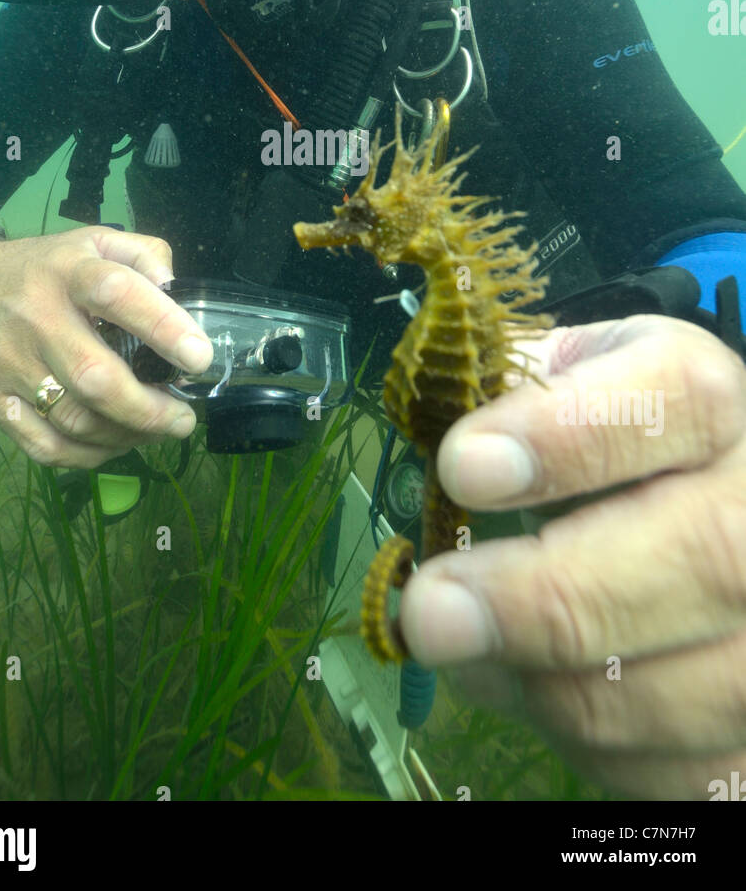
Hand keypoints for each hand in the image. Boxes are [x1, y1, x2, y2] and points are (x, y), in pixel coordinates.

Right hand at [0, 225, 212, 468]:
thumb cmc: (46, 267)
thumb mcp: (95, 240)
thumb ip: (145, 255)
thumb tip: (179, 293)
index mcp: (70, 272)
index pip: (116, 293)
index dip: (162, 325)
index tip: (199, 357)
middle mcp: (36, 318)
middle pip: (94, 377)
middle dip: (148, 409)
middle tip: (183, 420)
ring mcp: (10, 364)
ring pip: (73, 420)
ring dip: (125, 436)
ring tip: (156, 431)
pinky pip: (44, 446)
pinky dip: (87, 456)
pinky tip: (115, 445)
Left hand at [398, 315, 745, 799]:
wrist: (706, 510)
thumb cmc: (619, 446)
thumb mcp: (578, 381)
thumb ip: (517, 391)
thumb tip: (440, 448)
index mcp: (720, 403)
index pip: (676, 398)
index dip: (567, 436)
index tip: (462, 467)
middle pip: (707, 556)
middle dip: (547, 598)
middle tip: (431, 611)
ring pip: (696, 685)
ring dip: (555, 687)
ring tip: (467, 654)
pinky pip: (690, 767)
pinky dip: (595, 750)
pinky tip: (530, 694)